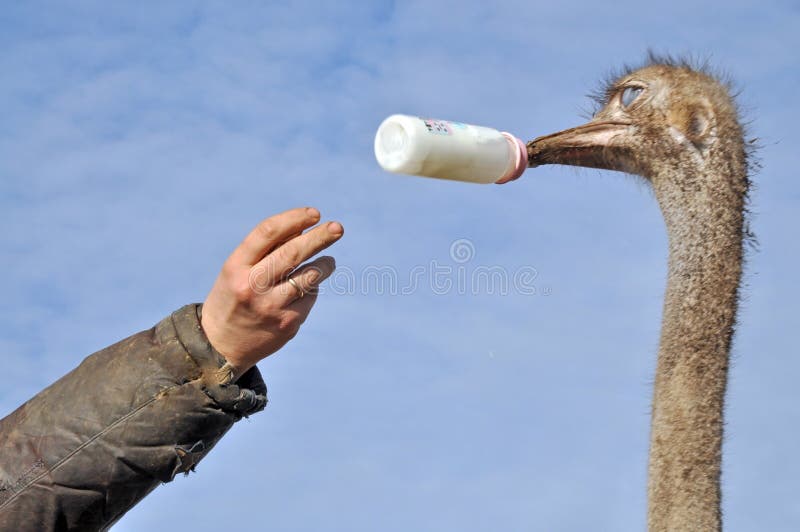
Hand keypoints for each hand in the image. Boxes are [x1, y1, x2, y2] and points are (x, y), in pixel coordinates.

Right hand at [201, 207, 342, 378]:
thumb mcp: (238, 270)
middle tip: (338, 228)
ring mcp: (271, 307)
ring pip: (310, 276)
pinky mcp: (288, 324)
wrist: (221, 346)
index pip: (268, 233)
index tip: (314, 213)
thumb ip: (267, 249)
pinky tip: (301, 293)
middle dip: (320, 237)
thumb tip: (304, 228)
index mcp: (236, 266)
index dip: (294, 218)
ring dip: (325, 264)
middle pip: (293, 253)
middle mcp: (252, 286)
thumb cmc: (233, 296)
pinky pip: (310, 297)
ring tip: (328, 260)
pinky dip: (311, 289)